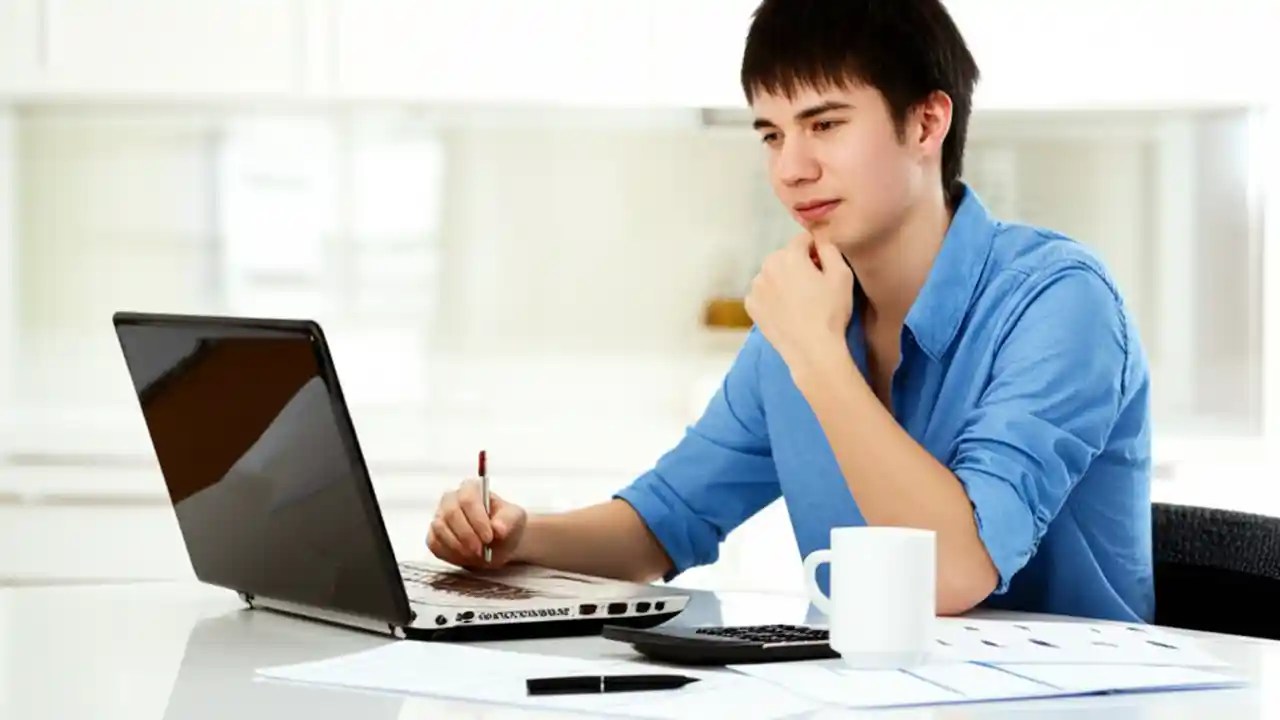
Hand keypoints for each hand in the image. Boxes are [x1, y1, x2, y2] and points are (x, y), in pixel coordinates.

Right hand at [426, 479, 527, 568]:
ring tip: (476, 554)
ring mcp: (440, 517)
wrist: (500, 541)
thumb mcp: (514, 519)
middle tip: (480, 550)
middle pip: (451, 514)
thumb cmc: (506, 524)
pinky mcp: (434, 535)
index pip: (468, 499)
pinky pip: (434, 544)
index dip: (477, 519)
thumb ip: (507, 521)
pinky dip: (449, 553)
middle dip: (466, 535)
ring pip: (440, 529)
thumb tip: (498, 528)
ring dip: (458, 546)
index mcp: (471, 488)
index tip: (489, 537)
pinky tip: (465, 557)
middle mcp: (451, 499)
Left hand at [745, 233, 853, 368]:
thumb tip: (820, 240)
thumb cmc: (830, 312)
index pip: (803, 240)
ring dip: (783, 280)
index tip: (824, 267)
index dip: (816, 250)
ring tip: (799, 300)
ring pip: (772, 274)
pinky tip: (785, 310)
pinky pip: (763, 293)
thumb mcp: (842, 275)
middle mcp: (766, 267)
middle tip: (813, 286)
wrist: (812, 350)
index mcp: (788, 256)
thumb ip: (830, 249)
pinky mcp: (751, 306)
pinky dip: (772, 297)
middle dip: (798, 264)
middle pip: (785, 257)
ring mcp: (755, 288)